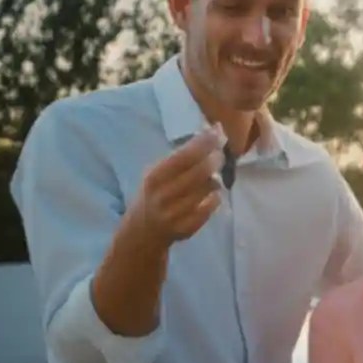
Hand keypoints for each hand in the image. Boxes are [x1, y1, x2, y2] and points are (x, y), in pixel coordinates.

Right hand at [129, 126, 223, 247]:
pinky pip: (212, 206)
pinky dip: (215, 197)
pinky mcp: (188, 228)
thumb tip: (211, 135)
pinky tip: (209, 195)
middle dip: (216, 158)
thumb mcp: (156, 174)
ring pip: (210, 187)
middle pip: (202, 170)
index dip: (205, 142)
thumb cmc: (154, 195)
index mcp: (155, 177)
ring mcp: (176, 213)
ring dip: (216, 178)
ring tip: (210, 177)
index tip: (218, 131)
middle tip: (220, 153)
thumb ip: (179, 158)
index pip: (185, 155)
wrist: (142, 232)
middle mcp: (164, 195)